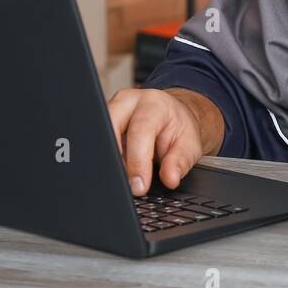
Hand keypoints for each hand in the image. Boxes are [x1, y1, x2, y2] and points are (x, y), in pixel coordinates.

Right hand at [107, 87, 222, 194]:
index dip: (138, 161)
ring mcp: (112, 109)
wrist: (174, 117)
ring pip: (100, 134)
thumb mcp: (189, 146)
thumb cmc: (179, 129)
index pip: (140, 130)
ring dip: (109, 160)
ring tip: (124, 178)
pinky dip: (106, 159)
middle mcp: (129, 101)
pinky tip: (117, 170)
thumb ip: (179, 162)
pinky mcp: (103, 121)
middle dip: (116, 159)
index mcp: (154, 103)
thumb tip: (170, 178)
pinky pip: (98, 141)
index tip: (139, 185)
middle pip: (111, 126)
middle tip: (127, 184)